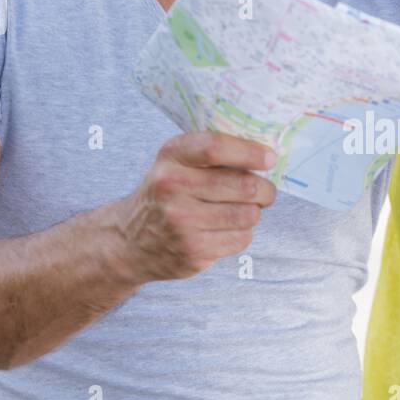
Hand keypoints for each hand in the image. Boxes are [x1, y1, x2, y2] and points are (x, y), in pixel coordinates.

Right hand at [106, 130, 277, 282]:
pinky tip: (225, 229)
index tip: (270, 158)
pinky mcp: (193, 251)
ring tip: (243, 210)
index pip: (215, 148)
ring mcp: (182, 222)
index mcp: (171, 157)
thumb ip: (210, 153)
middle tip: (266, 191)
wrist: (129, 242)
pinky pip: (241, 239)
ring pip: (248, 215)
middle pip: (243, 185)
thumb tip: (265, 154)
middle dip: (265, 189)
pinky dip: (242, 233)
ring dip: (254, 212)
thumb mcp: (174, 163)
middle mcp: (172, 187)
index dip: (250, 152)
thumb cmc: (164, 194)